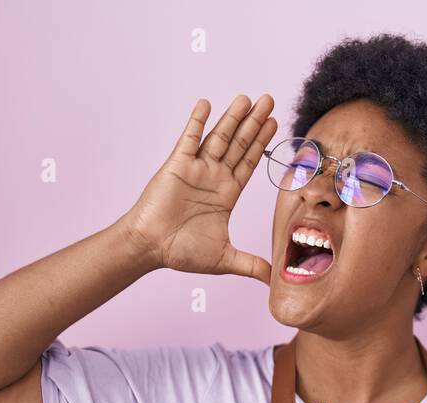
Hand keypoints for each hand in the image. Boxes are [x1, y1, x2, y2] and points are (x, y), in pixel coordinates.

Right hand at [117, 94, 277, 282]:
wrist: (150, 247)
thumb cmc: (181, 252)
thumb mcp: (225, 259)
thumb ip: (251, 265)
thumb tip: (274, 279)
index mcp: (226, 194)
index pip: (249, 163)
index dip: (262, 144)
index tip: (275, 124)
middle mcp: (214, 177)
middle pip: (239, 144)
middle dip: (254, 123)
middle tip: (269, 101)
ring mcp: (196, 169)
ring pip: (219, 138)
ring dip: (232, 118)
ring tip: (247, 98)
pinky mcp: (177, 165)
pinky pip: (189, 139)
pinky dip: (197, 122)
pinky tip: (207, 104)